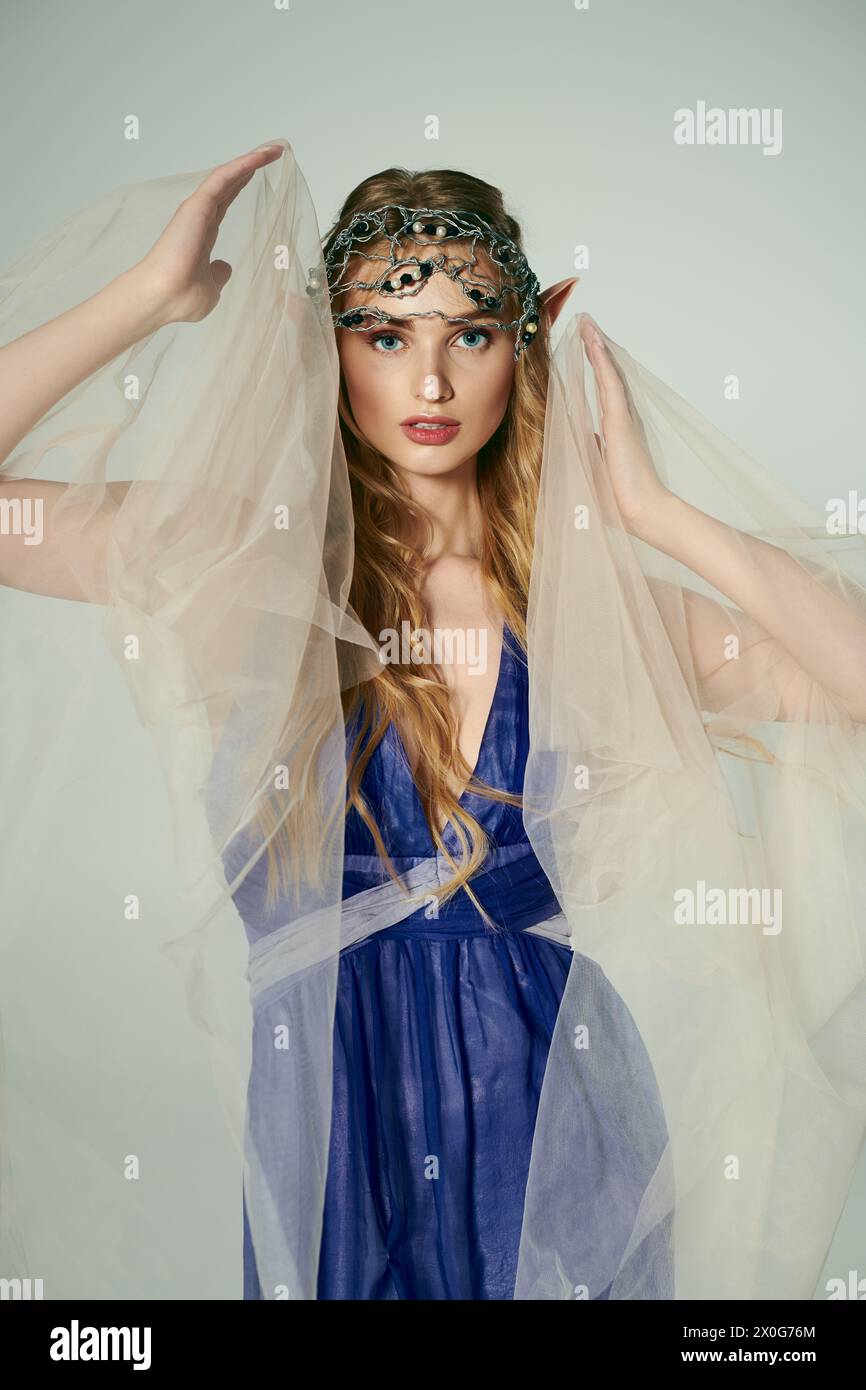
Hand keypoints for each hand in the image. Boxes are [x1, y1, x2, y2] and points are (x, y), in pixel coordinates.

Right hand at [131, 141, 285, 325]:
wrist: (164, 297)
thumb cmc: (181, 297)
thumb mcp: (211, 287)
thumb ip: (218, 274)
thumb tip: (225, 267)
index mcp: (203, 234)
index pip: (226, 201)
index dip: (242, 185)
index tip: (261, 172)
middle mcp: (200, 217)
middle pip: (229, 184)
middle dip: (250, 166)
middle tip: (273, 151)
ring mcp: (198, 209)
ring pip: (228, 176)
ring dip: (251, 160)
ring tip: (274, 148)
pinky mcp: (198, 205)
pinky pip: (223, 178)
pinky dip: (242, 165)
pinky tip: (260, 156)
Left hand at [580, 317, 671, 539]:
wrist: (642, 512)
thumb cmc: (620, 501)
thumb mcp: (593, 472)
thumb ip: (587, 453)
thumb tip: (578, 441)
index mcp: (613, 432)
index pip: (601, 393)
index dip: (596, 370)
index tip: (587, 348)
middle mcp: (619, 420)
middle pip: (607, 377)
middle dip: (596, 350)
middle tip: (586, 323)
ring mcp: (620, 419)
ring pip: (608, 374)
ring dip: (596, 347)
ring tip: (586, 322)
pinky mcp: (619, 421)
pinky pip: (609, 383)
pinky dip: (601, 361)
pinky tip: (593, 339)